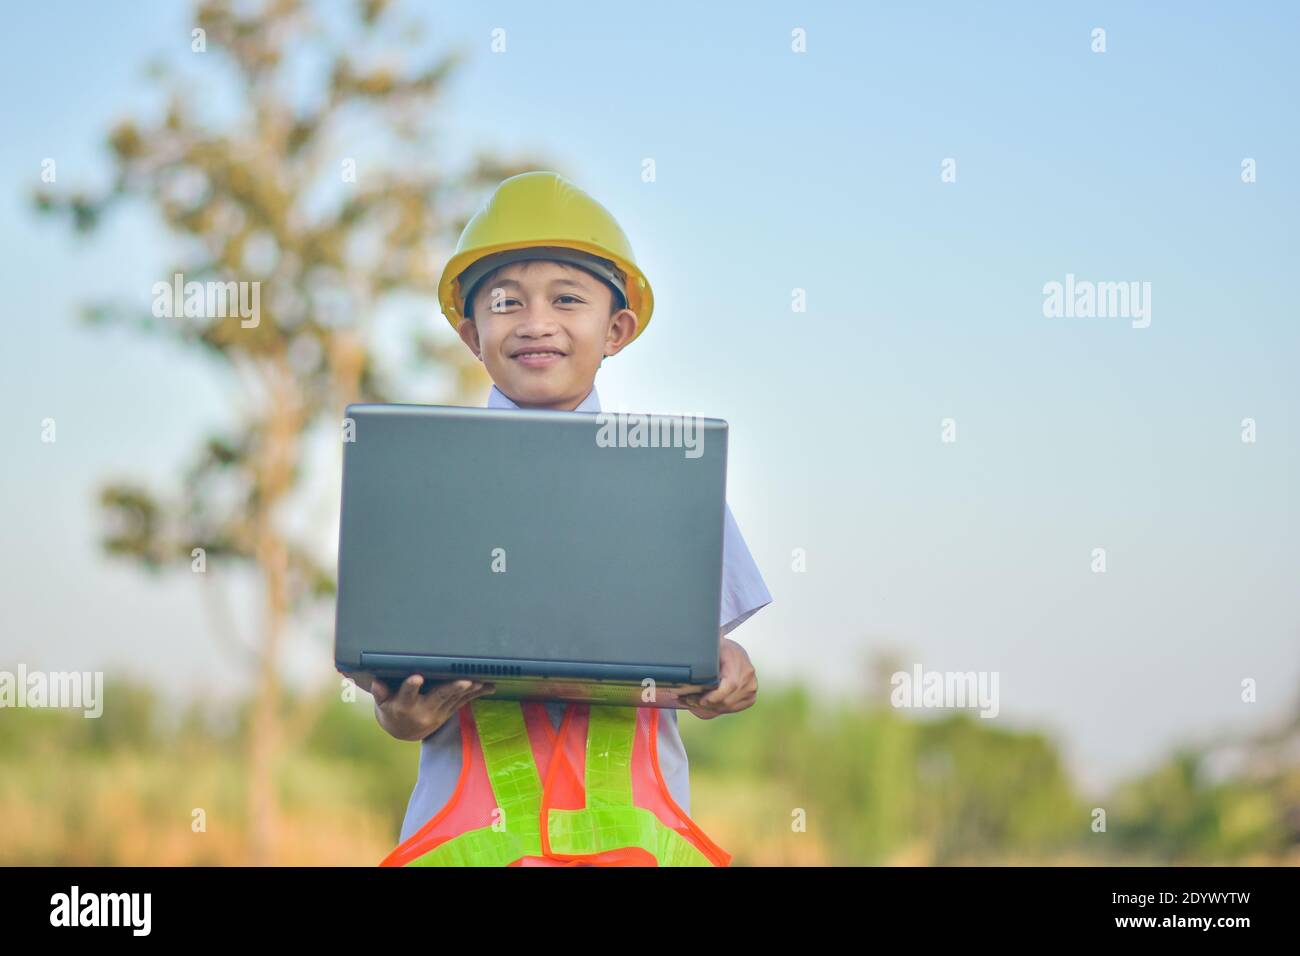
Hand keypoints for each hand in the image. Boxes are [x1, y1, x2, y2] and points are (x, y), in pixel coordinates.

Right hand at [371, 675, 494, 740]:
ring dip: (469, 690)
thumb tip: (376, 682)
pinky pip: (464, 702)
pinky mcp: (449, 712)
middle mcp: (424, 710)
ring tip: (480, 681)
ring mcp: (439, 712)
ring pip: (455, 699)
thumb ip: (380, 692)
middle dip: (452, 688)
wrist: (403, 731)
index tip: (416, 677)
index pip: (407, 694)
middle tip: (464, 680)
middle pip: (439, 697)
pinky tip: (489, 686)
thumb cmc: (391, 709)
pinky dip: (477, 694)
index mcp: (405, 705)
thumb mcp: (382, 703)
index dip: (411, 686)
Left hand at [679, 635, 755, 718]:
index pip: (731, 684)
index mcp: (738, 661)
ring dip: (708, 708)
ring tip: (691, 702)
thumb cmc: (718, 648)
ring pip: (727, 707)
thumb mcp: (709, 647)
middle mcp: (747, 676)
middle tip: (686, 700)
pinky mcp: (750, 697)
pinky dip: (715, 710)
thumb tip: (683, 662)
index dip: (715, 696)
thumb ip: (700, 656)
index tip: (700, 700)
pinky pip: (731, 710)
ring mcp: (751, 688)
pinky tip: (703, 705)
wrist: (734, 651)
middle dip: (705, 704)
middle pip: (727, 700)